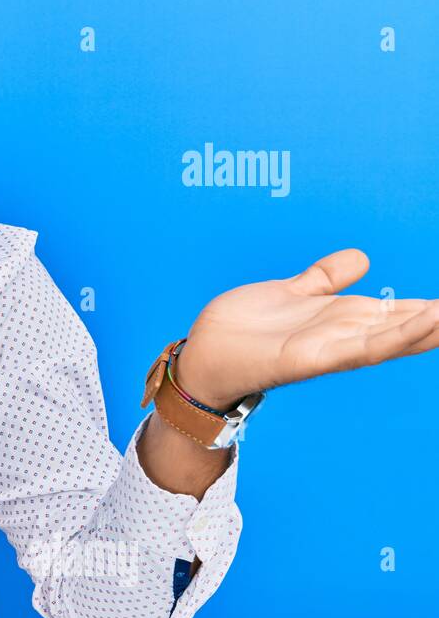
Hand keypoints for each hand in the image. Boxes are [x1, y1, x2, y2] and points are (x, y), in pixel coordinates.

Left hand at [174, 248, 438, 408]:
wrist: (203, 357)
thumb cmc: (244, 330)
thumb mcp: (293, 292)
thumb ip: (326, 278)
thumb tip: (362, 258)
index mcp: (341, 318)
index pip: (400, 311)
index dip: (431, 307)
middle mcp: (342, 335)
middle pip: (405, 326)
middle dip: (438, 321)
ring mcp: (329, 349)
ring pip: (393, 338)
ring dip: (429, 327)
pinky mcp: (311, 358)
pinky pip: (362, 348)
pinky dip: (397, 336)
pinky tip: (428, 323)